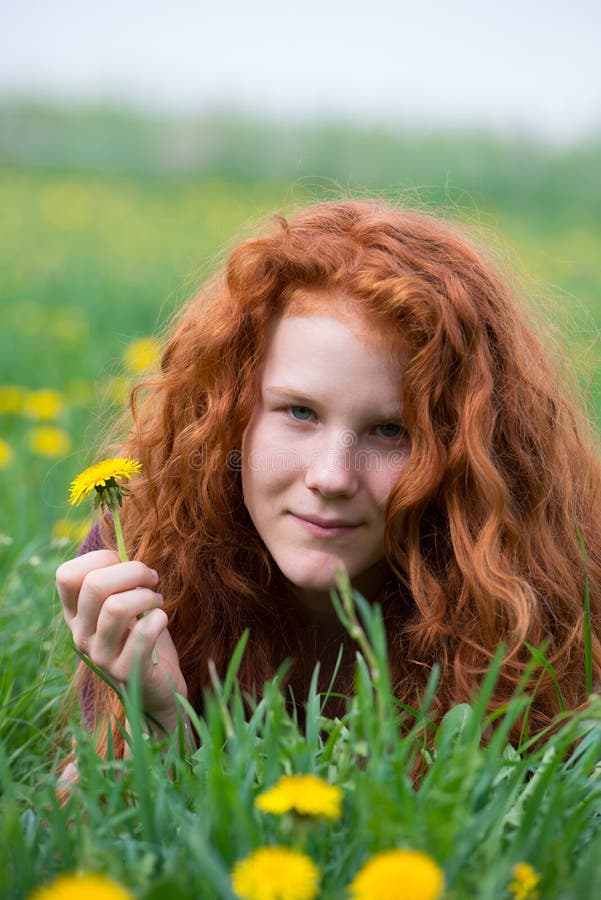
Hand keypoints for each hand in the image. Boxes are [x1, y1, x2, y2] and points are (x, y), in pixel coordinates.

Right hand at [56, 550, 187, 730]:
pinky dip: (159, 618)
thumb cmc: (143, 637)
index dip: (101, 558)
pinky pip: (143, 633)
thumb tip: (122, 540)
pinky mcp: (127, 672)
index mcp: (75, 615)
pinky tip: (162, 621)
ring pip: (117, 607)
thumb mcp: (125, 605)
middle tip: (152, 578)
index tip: (125, 563)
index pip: (67, 574)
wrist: (159, 690)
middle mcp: (80, 635)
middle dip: (132, 571)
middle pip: (94, 585)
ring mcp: (101, 656)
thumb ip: (120, 579)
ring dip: (147, 595)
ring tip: (157, 600)